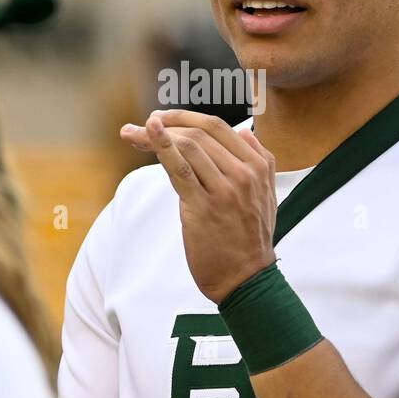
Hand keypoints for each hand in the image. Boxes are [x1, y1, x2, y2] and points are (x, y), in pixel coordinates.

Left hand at [120, 109, 276, 302]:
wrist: (246, 280)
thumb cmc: (251, 239)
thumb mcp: (268, 195)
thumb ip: (260, 161)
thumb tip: (244, 132)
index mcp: (259, 166)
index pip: (217, 127)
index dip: (185, 117)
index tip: (162, 118)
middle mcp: (244, 174)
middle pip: (199, 133)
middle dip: (165, 123)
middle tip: (138, 126)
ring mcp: (224, 190)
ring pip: (188, 146)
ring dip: (153, 135)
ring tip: (130, 133)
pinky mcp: (203, 208)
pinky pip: (180, 169)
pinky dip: (161, 147)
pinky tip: (147, 135)